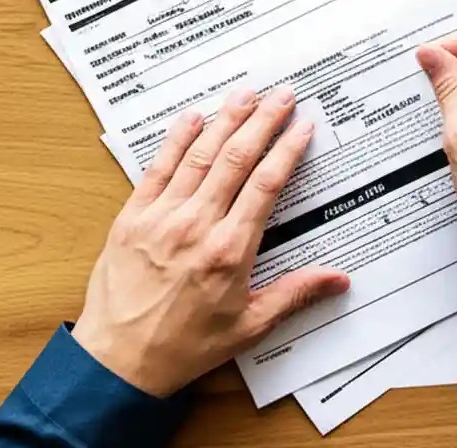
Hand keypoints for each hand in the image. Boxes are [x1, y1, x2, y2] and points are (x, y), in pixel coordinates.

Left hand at [71, 86, 349, 396]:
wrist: (117, 361)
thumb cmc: (183, 347)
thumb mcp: (249, 326)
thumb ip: (295, 295)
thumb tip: (339, 279)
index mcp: (230, 251)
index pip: (266, 185)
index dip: (287, 149)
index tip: (302, 126)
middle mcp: (196, 226)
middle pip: (236, 159)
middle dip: (262, 121)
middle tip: (282, 95)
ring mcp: (161, 218)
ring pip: (199, 156)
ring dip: (224, 120)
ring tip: (244, 94)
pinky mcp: (131, 219)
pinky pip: (156, 170)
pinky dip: (174, 141)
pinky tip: (191, 118)